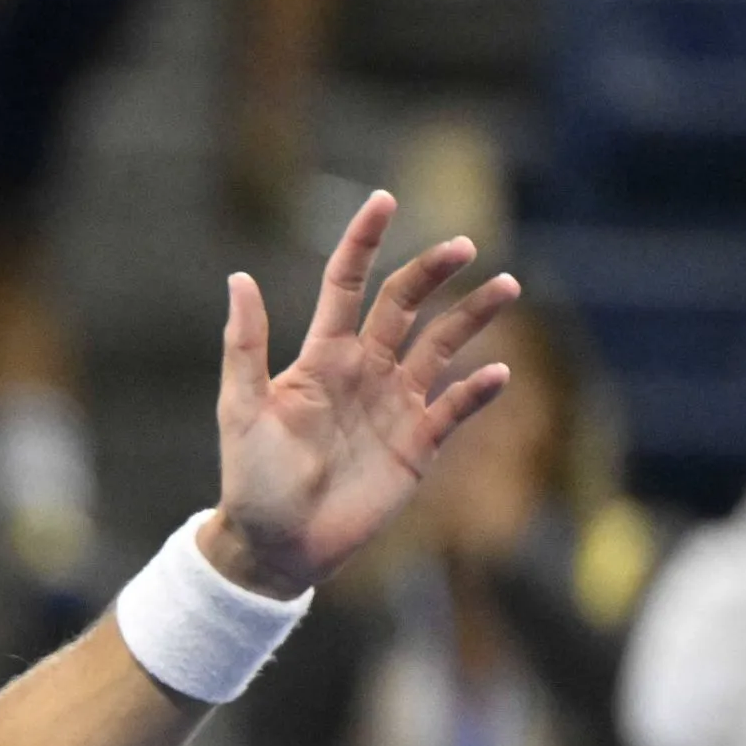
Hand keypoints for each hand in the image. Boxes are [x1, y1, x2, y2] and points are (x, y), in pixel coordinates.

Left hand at [210, 191, 518, 598]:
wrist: (276, 545)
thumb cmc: (251, 479)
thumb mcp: (242, 409)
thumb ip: (245, 347)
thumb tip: (239, 277)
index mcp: (321, 356)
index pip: (346, 285)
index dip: (363, 242)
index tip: (383, 200)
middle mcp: (364, 370)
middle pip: (405, 304)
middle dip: (433, 271)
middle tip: (464, 246)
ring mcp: (394, 405)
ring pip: (442, 345)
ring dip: (473, 316)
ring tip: (506, 286)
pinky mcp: (417, 445)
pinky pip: (455, 408)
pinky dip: (477, 390)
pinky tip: (496, 374)